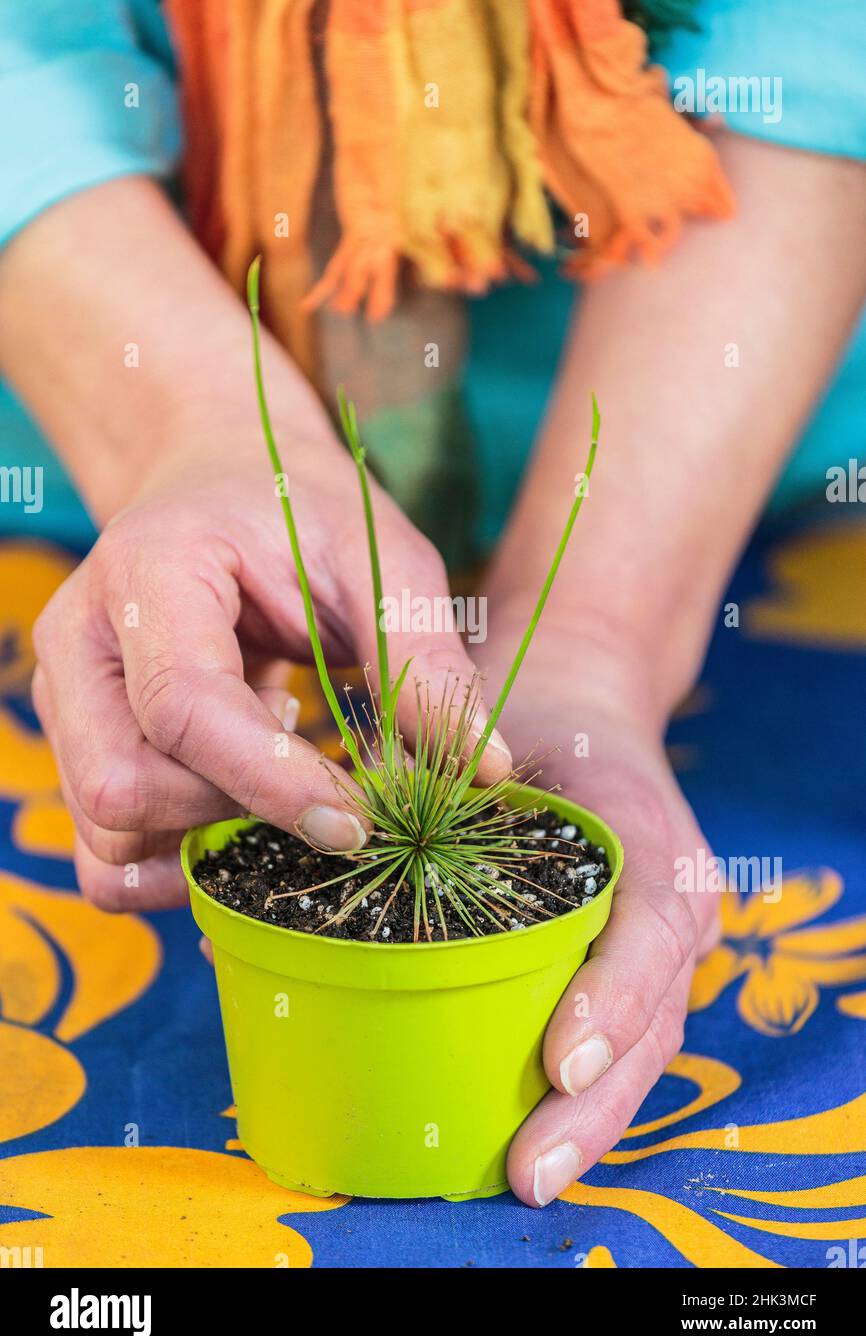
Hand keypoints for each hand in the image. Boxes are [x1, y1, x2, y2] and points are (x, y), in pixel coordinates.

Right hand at [32, 414, 510, 911]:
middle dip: (235, 813)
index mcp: (148, 570)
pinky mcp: (77, 742)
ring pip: (106, 834)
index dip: (271, 780)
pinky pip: (103, 850)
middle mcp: (80, 638)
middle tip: (317, 781)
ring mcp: (65, 696)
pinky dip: (172, 859)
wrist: (217, 475)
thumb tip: (484, 770)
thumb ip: (421, 657)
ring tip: (272, 770)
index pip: (184, 708)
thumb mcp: (375, 555)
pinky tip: (233, 802)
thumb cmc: (299, 505)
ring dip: (202, 840)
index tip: (358, 820)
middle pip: (124, 787)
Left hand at [473, 622, 718, 1205]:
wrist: (583, 698)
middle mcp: (673, 897)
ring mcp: (659, 940)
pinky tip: (526, 1142)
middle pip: (656, 1016)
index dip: (612, 998)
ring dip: (591, 1119)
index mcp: (648, 831)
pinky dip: (580, 1094)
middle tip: (532, 1168)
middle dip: (598, 1102)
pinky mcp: (630, 965)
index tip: (560, 1062)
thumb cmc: (529, 709)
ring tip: (527, 1175)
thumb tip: (325, 831)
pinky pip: (617, 1036)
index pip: (652, 925)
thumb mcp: (482, 718)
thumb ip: (424, 770)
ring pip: (644, 1044)